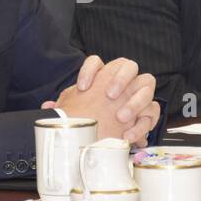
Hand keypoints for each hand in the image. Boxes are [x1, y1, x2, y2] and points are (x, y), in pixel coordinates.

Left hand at [45, 56, 160, 144]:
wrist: (105, 137)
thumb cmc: (91, 119)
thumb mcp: (76, 112)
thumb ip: (65, 106)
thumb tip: (48, 106)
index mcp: (103, 77)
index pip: (97, 62)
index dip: (90, 71)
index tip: (82, 88)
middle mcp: (123, 81)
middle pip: (128, 65)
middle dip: (120, 78)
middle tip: (110, 95)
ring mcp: (139, 94)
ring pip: (147, 83)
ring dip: (134, 100)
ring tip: (121, 116)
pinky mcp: (148, 112)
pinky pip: (152, 112)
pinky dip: (141, 124)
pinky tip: (128, 134)